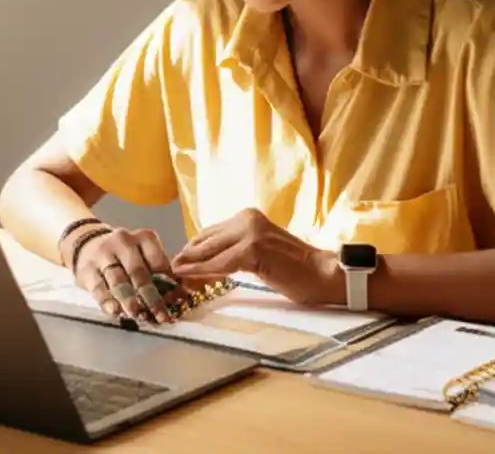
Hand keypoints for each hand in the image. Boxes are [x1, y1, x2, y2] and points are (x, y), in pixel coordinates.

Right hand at [60, 225, 184, 322]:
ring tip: (137, 314)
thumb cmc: (123, 256)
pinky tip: (115, 312)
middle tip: (160, 315)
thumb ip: (159, 271)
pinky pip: (98, 287)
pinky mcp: (87, 269)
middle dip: (151, 296)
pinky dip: (107, 300)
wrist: (85, 244)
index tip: (177, 300)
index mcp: (143, 238)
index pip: (158, 260)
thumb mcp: (142, 254)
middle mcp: (123, 242)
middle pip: (139, 271)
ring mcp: (103, 254)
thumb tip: (182, 295)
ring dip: (128, 299)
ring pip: (118, 279)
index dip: (169, 282)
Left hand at [171, 208, 339, 305]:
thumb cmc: (295, 269)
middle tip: (171, 273)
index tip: (179, 264)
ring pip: (209, 252)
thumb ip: (234, 252)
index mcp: (248, 216)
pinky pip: (219, 264)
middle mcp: (247, 219)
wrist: (323, 274)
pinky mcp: (253, 250)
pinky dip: (202, 272)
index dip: (193, 250)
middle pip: (206, 240)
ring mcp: (250, 232)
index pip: (210, 233)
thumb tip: (203, 264)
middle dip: (187, 258)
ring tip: (174, 277)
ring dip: (190, 266)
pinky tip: (188, 278)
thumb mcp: (259, 253)